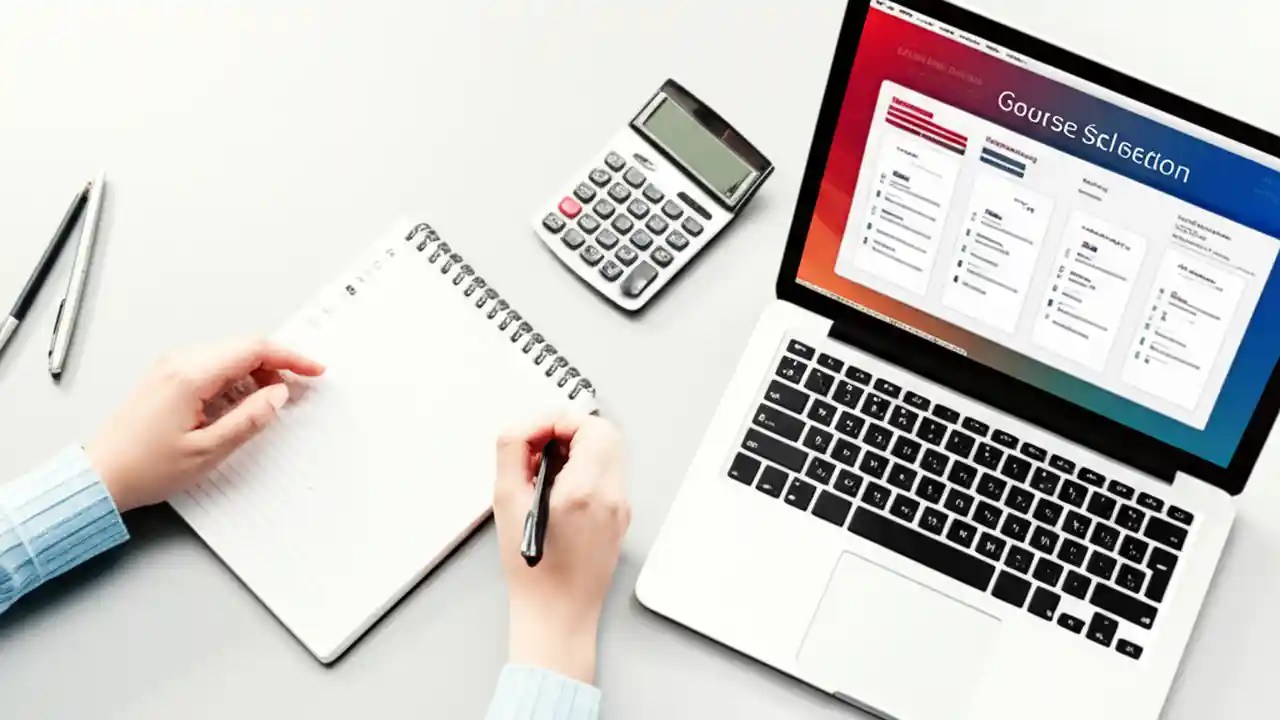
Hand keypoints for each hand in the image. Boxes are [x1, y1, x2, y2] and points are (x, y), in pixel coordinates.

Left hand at [87, 338, 324, 511]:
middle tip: (297, 391)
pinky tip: (241, 403)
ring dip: (256, 374)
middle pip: (243, 348)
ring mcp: (170, 367)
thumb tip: (279, 395)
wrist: (101, 475)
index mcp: (191, 376)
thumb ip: (250, 419)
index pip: (253, 349)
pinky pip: (211, 366)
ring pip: (228, 356)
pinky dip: (235, 379)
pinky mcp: (166, 377)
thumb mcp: (208, 450)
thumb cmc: (146, 468)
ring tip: (268, 404)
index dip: (291, 357)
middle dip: (276, 366)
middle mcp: (179, 362)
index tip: (314, 370)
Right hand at [493, 414, 629, 683]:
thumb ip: (512, 453)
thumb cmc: (534, 572)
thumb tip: (522, 428)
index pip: (586, 427)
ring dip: (576, 448)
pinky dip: (583, 469)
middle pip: (604, 433)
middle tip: (539, 448)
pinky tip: (557, 490)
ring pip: (607, 451)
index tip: (533, 437)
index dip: (555, 421)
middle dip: (568, 431)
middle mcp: (611, 495)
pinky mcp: (620, 516)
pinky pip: (606, 474)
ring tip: (544, 470)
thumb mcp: (506, 503)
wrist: (558, 615)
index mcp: (585, 491)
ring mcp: (621, 506)